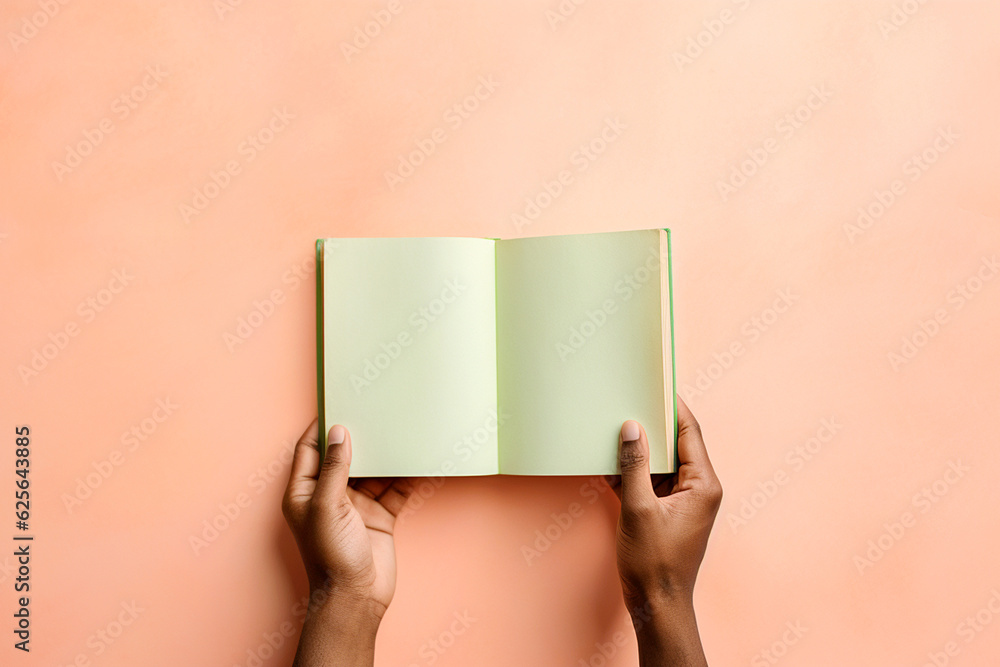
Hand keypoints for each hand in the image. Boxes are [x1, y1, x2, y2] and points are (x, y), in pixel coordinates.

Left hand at [282, 420, 413, 666]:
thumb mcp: (326, 506)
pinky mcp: (380, 516)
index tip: (337, 401)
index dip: (322, 426)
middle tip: (374, 408)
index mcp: (304, 492)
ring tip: (399, 428)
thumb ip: (333, 468)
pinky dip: (406, 474)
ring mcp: (356, 506)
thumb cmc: (329, 557)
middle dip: (359, 435)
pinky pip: (394, 488)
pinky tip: (417, 458)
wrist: (357, 599)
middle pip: (344, 456)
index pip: (310, 449)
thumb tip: (339, 432)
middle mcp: (329, 496)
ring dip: (385, 453)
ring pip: (373, 470)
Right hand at [607, 396, 721, 666]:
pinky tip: (609, 463)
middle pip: (676, 444)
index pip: (690, 433)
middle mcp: (699, 489)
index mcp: (703, 484)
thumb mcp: (638, 508)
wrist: (657, 605)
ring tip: (614, 429)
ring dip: (639, 450)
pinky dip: (633, 473)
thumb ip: (634, 465)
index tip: (656, 385)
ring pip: (661, 463)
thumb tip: (631, 428)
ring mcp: (683, 501)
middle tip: (629, 402)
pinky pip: (651, 482)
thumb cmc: (654, 564)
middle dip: (651, 426)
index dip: (673, 407)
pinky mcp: (667, 512)